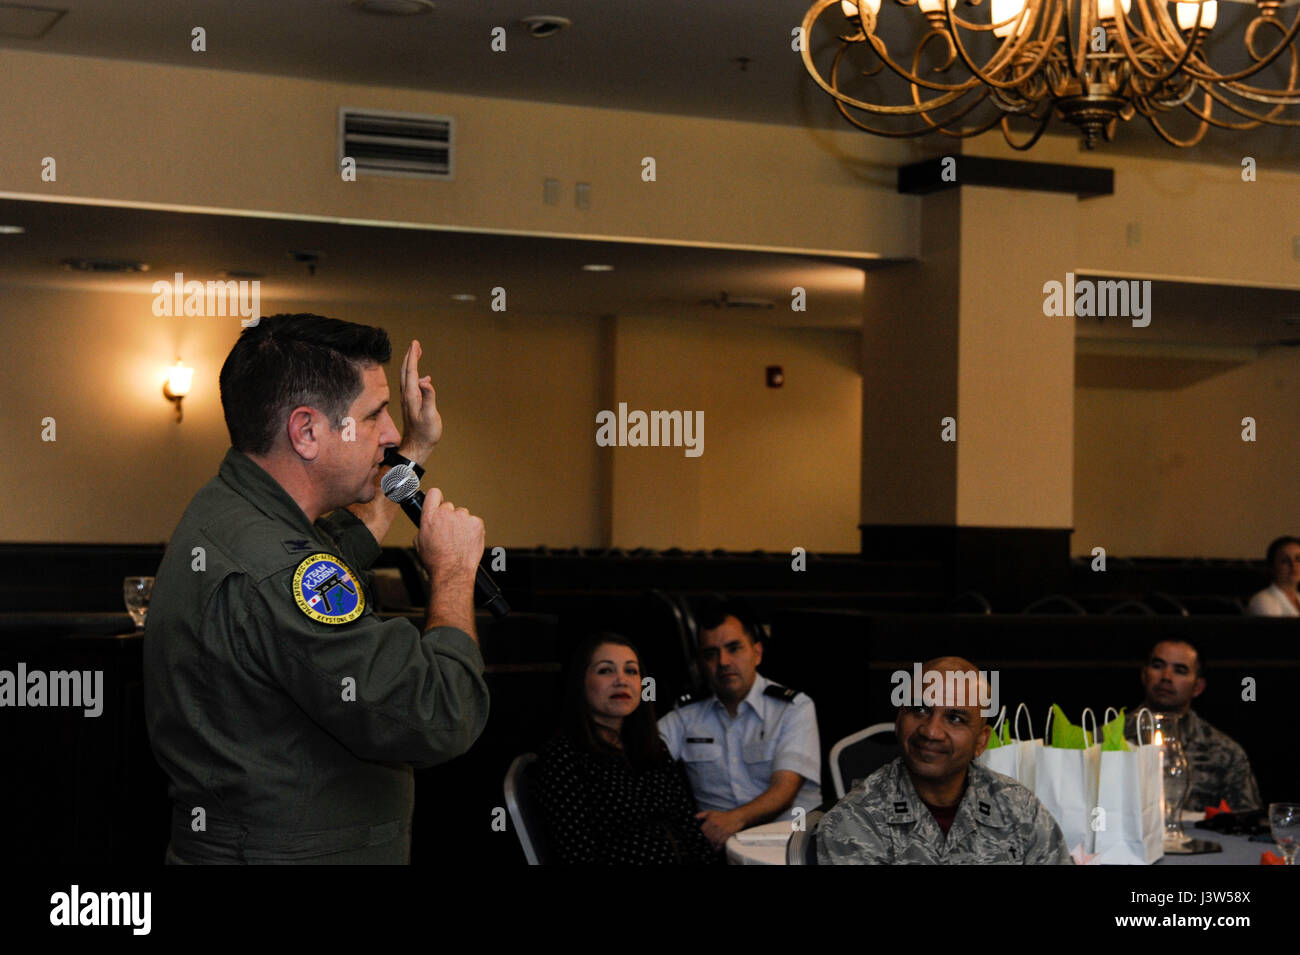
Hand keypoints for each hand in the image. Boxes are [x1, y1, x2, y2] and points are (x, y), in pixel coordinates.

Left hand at [397, 340, 441, 463]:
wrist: (417, 447)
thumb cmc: (425, 433)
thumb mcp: (430, 415)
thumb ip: (428, 397)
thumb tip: (425, 380)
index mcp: (411, 395)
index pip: (411, 371)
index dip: (413, 356)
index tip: (415, 343)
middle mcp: (406, 395)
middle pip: (406, 371)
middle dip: (410, 357)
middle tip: (415, 345)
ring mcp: (407, 400)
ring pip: (406, 377)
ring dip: (410, 365)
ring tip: (416, 355)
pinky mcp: (410, 405)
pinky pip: (410, 385)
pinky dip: (414, 376)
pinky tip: (422, 378)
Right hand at [413, 487, 484, 589]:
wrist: (453, 572)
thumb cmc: (436, 561)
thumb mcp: (419, 542)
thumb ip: (424, 527)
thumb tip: (428, 524)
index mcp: (430, 517)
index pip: (434, 494)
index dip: (437, 498)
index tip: (439, 502)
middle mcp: (446, 514)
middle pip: (449, 506)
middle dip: (450, 517)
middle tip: (449, 532)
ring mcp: (462, 517)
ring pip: (463, 515)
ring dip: (462, 524)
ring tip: (459, 540)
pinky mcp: (476, 523)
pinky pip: (474, 522)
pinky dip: (473, 530)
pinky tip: (467, 541)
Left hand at [695, 809, 747, 848]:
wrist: (736, 816)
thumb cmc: (723, 815)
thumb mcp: (711, 812)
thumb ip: (702, 814)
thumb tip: (695, 817)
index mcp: (710, 819)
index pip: (703, 829)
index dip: (702, 834)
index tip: (702, 837)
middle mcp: (715, 824)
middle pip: (708, 836)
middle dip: (707, 841)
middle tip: (707, 844)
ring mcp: (721, 829)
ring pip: (714, 840)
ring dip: (712, 845)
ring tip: (711, 847)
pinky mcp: (727, 833)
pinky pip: (721, 842)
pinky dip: (718, 847)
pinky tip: (716, 850)